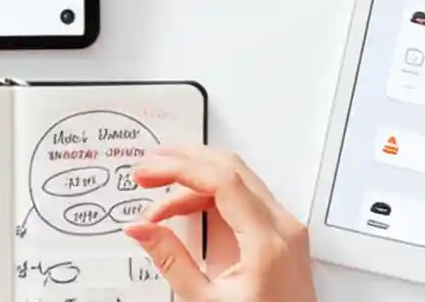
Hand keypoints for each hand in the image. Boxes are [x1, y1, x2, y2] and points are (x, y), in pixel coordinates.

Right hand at [124, 147, 317, 301]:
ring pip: (236, 180)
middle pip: (230, 169)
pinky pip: (242, 198)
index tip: (149, 170)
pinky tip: (181, 210)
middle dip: (184, 162)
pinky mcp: (279, 232)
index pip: (223, 181)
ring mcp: (285, 227)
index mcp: (267, 243)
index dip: (180, 168)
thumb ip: (171, 261)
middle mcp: (283, 226)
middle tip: (147, 170)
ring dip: (193, 181)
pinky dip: (209, 198)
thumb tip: (140, 229)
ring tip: (156, 202)